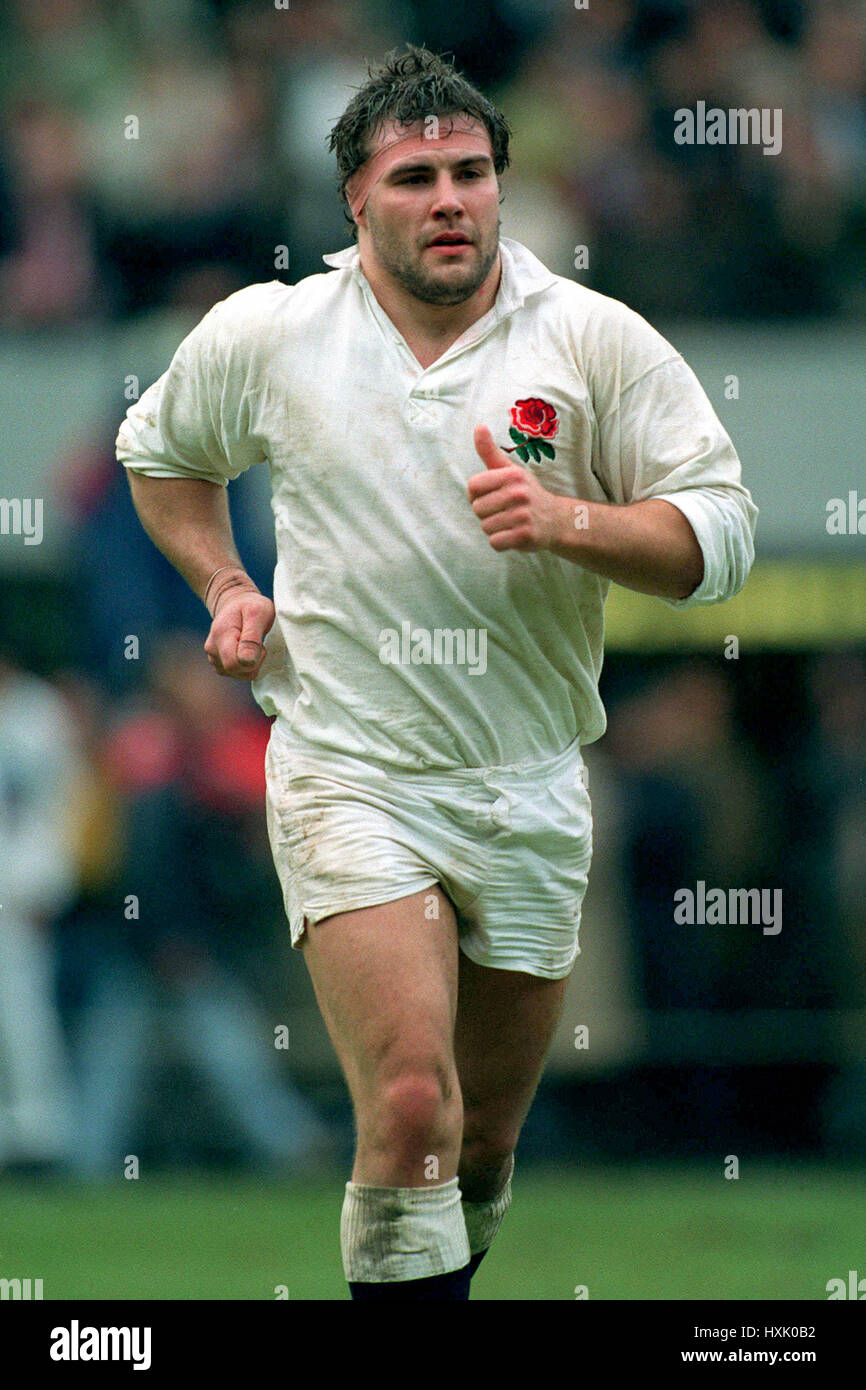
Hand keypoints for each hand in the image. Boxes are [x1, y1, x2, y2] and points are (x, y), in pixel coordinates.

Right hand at [204, 586, 274, 679]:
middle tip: (259, 643)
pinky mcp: (219, 664)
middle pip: (236, 670)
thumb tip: (247, 661)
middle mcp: (212, 648)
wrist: (236, 603)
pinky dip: (247, 666)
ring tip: (252, 644)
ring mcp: (213, 657)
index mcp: (220, 634)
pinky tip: (248, 651)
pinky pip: (238, 674)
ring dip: (252, 664)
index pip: (234, 663)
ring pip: (238, 675)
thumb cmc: (250, 606)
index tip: (260, 643)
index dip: (253, 659)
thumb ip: (252, 638)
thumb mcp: (258, 614)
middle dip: (254, 662)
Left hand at [467, 424, 560, 551]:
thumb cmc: (526, 493)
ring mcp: (523, 515)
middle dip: (486, 513)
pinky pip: (495, 542)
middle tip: (504, 511)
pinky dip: (501, 542)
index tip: (491, 496)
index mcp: (512, 475)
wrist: (556, 520)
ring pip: (485, 527)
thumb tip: (478, 426)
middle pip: (477, 509)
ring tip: (510, 522)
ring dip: (494, 528)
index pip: (472, 486)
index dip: (476, 495)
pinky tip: (513, 534)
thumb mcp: (510, 470)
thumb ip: (490, 451)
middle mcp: (519, 493)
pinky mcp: (525, 536)